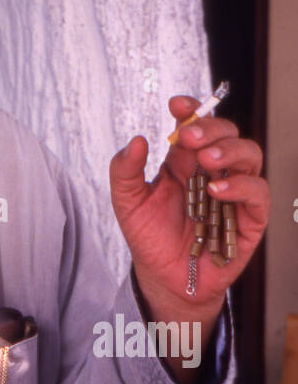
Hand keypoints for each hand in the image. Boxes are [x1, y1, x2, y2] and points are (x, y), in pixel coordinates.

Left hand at [109, 95, 268, 322]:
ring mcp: (234, 190)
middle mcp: (212, 170)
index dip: (191, 109)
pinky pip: (257, 192)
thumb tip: (137, 141)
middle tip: (190, 137)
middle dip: (210, 128)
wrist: (163, 278)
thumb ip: (125, 171)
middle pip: (226, 133)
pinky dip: (241, 186)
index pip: (195, 124)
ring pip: (249, 154)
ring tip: (206, 160)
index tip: (177, 105)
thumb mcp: (127, 202)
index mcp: (184, 160)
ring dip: (229, 150)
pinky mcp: (250, 216)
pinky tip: (217, 190)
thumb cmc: (150, 237)